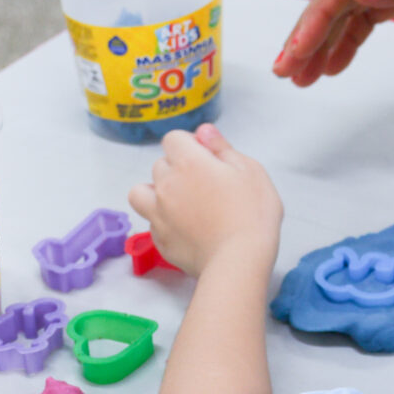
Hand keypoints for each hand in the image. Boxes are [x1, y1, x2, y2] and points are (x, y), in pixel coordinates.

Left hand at [127, 123, 282, 278]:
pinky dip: (163, 220)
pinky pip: (152, 221)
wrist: (239, 261)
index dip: (190, 144)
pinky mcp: (159, 240)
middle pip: (160, 164)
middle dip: (178, 168)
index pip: (173, 138)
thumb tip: (203, 132)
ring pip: (141, 192)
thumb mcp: (250, 171)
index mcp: (189, 163)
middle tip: (204, 184)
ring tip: (178, 202)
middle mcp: (166, 185)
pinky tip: (185, 228)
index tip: (207, 157)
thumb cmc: (252, 214)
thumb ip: (222, 148)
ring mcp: (158, 214)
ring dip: (155, 192)